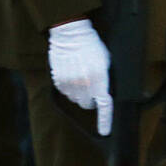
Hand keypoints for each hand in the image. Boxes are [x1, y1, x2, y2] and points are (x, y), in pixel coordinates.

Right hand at [48, 18, 111, 135]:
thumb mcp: (106, 61)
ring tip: (79, 77)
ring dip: (78, 93)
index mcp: (99, 79)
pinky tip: (70, 74)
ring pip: (75, 99)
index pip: (104, 106)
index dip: (105, 121)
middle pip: (87, 104)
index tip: (104, 132)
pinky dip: (68, 87)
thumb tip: (106, 94)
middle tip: (91, 87)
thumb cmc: (92, 46)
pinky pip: (64, 92)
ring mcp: (70, 82)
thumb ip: (106, 80)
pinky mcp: (58, 79)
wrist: (71, 34)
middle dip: (90, 99)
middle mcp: (84, 83)